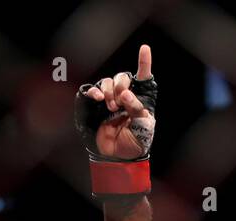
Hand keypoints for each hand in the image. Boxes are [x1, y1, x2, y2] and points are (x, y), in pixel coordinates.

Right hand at [79, 44, 155, 159]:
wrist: (119, 157)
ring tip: (112, 108)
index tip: (144, 48)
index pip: (142, 77)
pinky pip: (91, 90)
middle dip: (121, 85)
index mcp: (139, 99)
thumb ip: (136, 108)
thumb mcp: (143, 126)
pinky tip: (98, 99)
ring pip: (106, 81)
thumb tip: (124, 94)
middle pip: (121, 77)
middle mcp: (124, 96)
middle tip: (121, 103)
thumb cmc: (135, 142)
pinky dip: (94, 92)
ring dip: (109, 91)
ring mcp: (108, 100)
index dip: (143, 62)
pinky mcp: (94, 106)